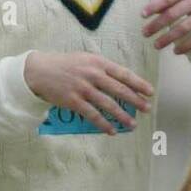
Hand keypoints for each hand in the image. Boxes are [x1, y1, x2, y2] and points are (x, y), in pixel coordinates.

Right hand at [23, 51, 152, 134]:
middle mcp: (93, 74)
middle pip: (119, 90)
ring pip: (108, 104)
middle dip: (136, 100)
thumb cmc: (65, 65)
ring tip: (132, 124)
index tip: (150, 92)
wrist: (40, 71)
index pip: (123, 74)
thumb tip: (121, 79)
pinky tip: (111, 131)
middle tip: (147, 109)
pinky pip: (92, 115)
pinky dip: (103, 124)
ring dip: (122, 116)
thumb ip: (102, 68)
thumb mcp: (85, 59)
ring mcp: (83, 88)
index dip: (138, 84)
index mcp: (98, 62)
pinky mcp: (73, 101)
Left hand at [142, 0, 190, 54]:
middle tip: (144, 33)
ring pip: (184, 28)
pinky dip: (185, 47)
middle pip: (173, 14)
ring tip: (156, 45)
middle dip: (156, 25)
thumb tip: (152, 10)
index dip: (154, 6)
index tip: (142, 15)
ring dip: (168, 38)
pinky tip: (176, 51)